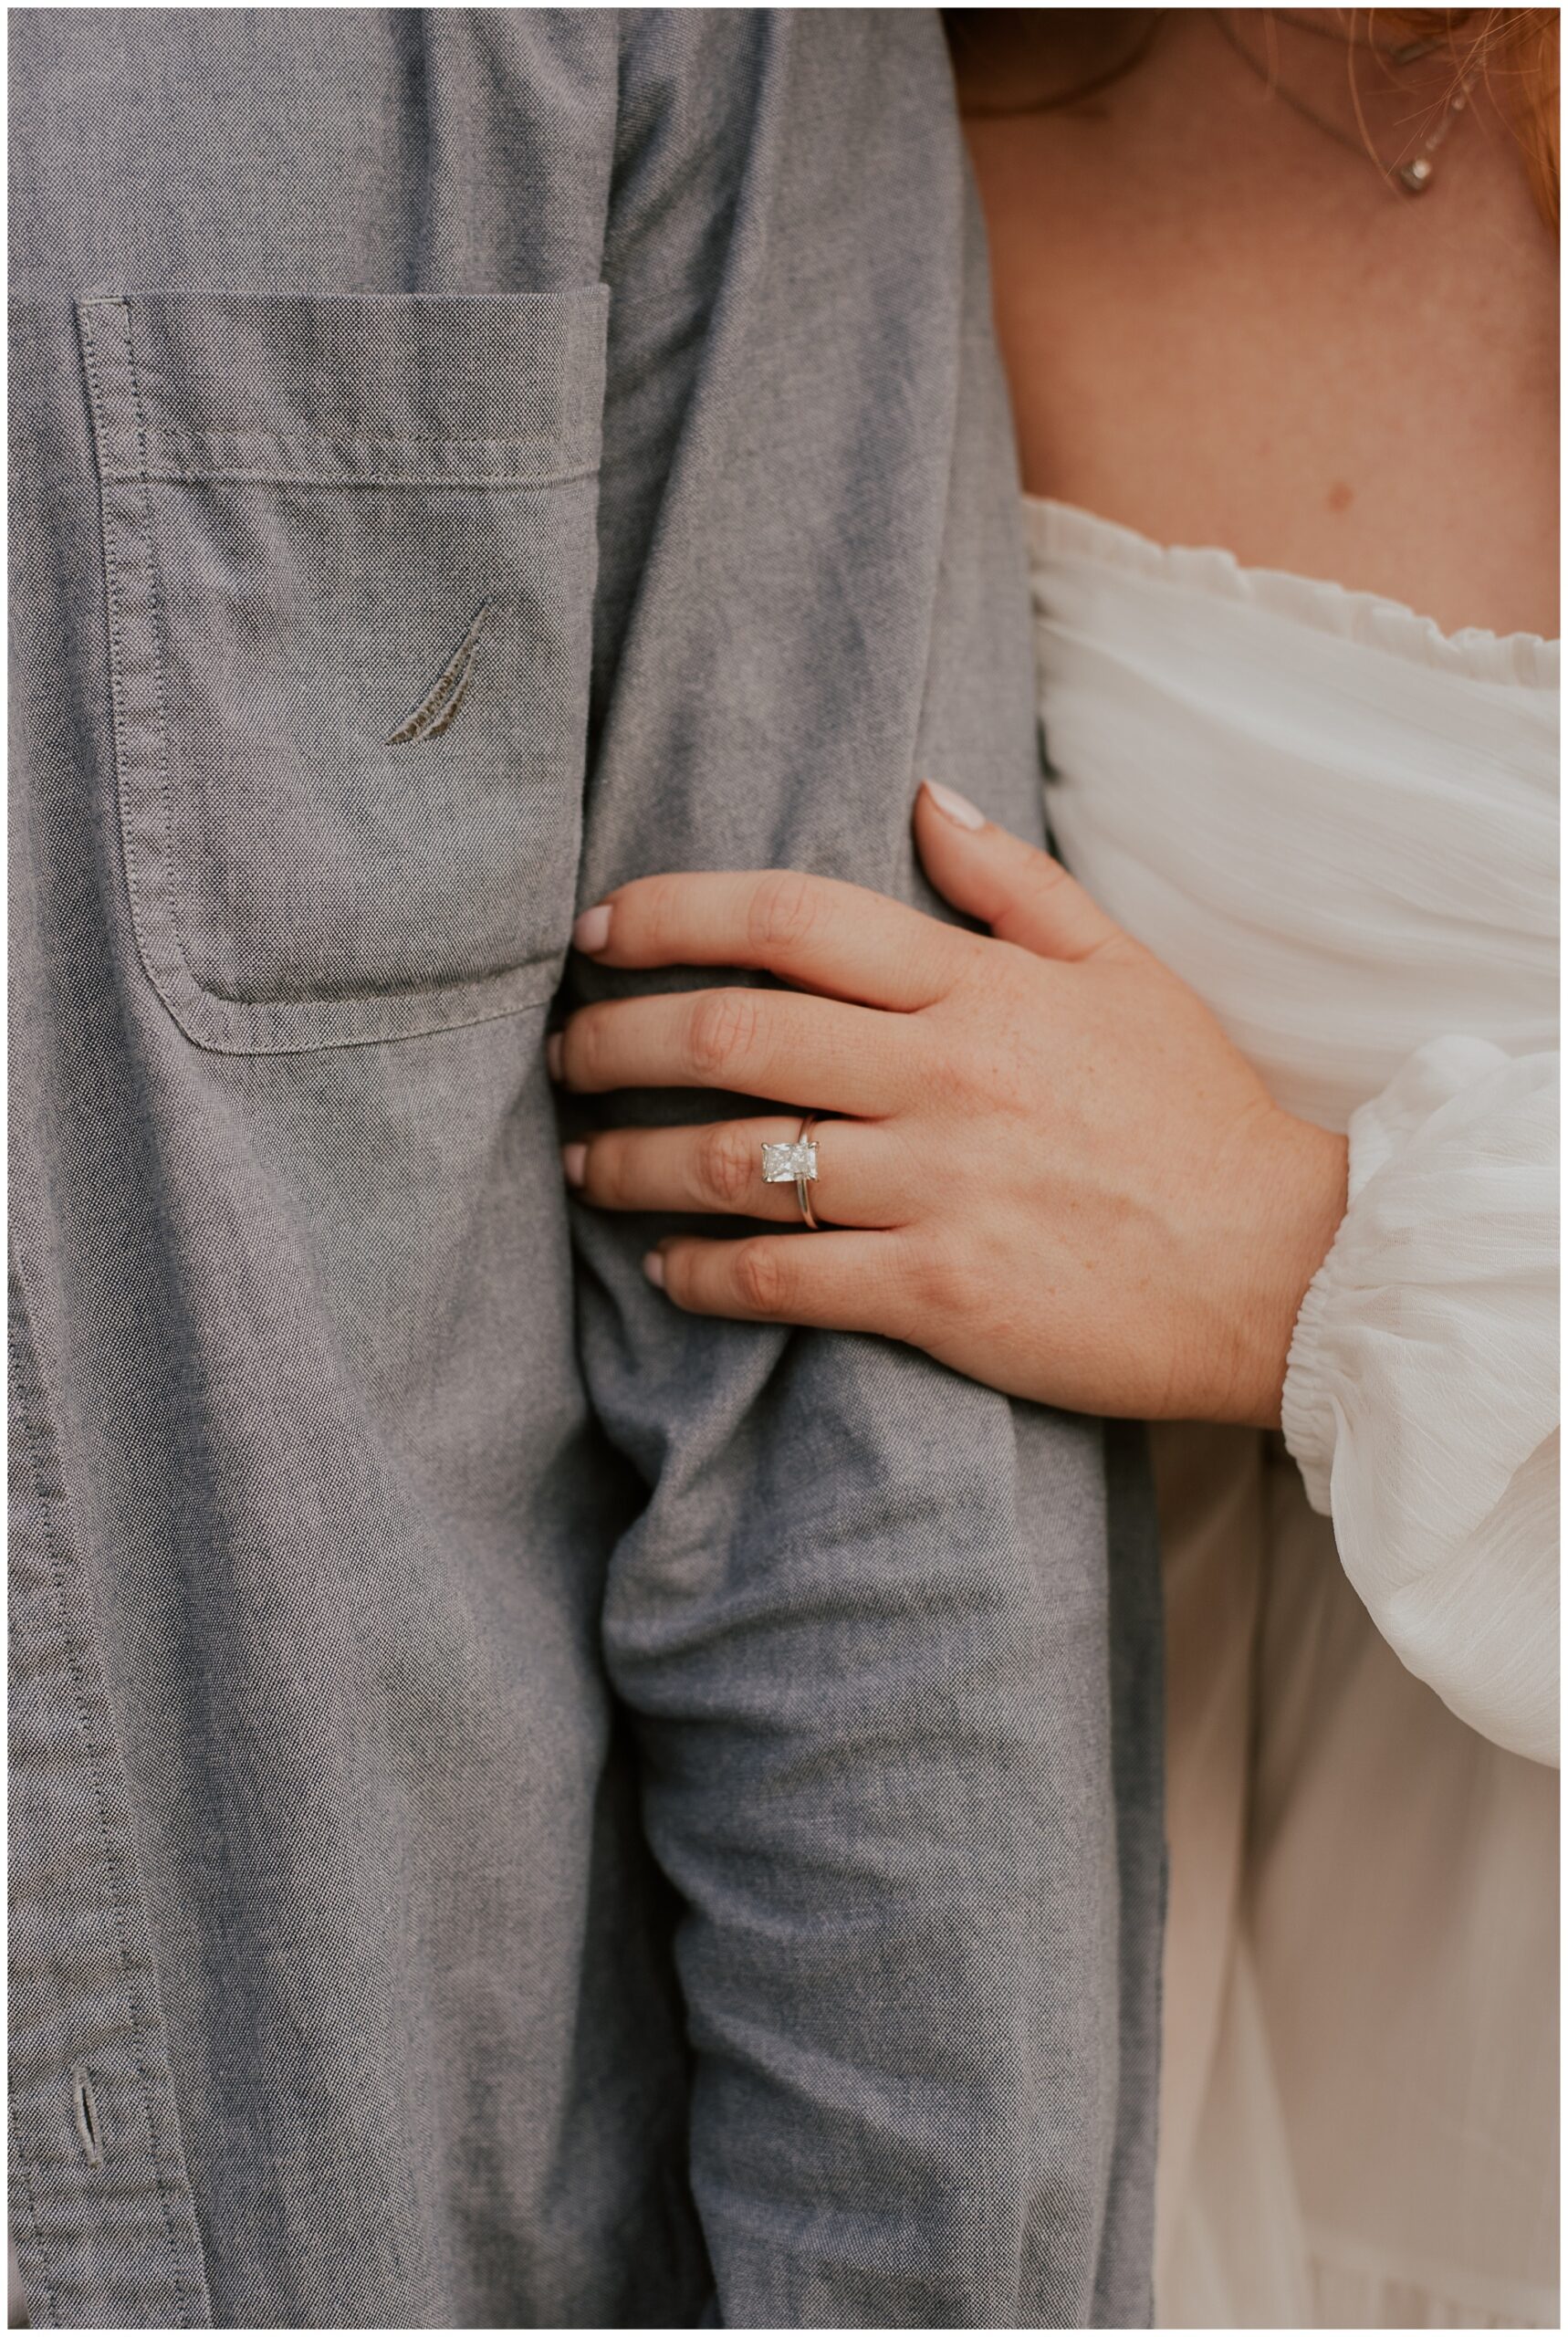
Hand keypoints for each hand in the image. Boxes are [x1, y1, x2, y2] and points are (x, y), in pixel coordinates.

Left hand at [553, 781, 1347, 1424]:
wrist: (1280, 1271)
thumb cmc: (1196, 1116)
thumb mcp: (1124, 970)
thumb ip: (1013, 884)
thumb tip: (919, 794)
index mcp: (980, 984)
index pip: (790, 916)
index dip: (669, 913)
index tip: (596, 932)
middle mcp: (945, 1071)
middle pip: (733, 1031)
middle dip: (616, 1038)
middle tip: (562, 1053)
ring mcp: (939, 1184)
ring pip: (733, 1159)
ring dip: (630, 1158)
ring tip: (583, 1162)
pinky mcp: (939, 1292)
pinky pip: (782, 1275)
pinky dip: (701, 1274)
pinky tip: (664, 1270)